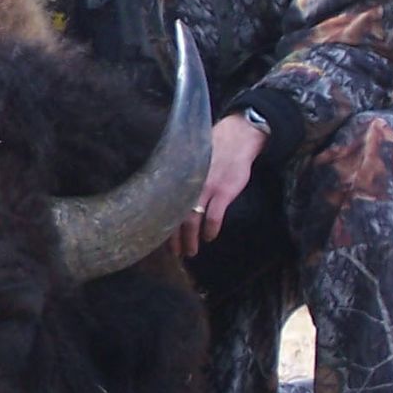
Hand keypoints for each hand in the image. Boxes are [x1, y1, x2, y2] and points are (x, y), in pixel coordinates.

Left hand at [169, 113, 267, 257]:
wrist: (236, 138)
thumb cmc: (210, 151)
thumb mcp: (188, 162)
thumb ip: (178, 179)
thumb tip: (168, 199)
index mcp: (176, 177)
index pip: (162, 206)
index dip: (160, 225)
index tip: (156, 240)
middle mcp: (186, 184)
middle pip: (175, 217)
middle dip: (173, 239)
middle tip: (175, 254)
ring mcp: (205, 188)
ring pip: (192, 220)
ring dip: (191, 239)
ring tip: (190, 252)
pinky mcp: (223, 191)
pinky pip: (214, 216)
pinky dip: (211, 229)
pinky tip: (209, 237)